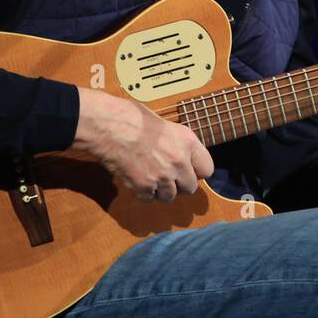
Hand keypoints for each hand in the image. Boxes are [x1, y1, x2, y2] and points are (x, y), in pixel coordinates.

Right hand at [74, 88, 214, 202]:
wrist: (110, 126)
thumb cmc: (133, 118)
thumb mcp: (165, 124)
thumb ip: (177, 142)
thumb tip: (181, 153)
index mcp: (187, 142)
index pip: (207, 169)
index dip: (196, 171)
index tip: (189, 170)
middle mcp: (179, 161)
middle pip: (189, 188)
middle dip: (179, 185)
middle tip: (168, 177)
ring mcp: (162, 177)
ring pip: (169, 196)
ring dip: (161, 190)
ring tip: (150, 177)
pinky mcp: (144, 187)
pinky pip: (149, 199)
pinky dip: (144, 193)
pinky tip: (137, 180)